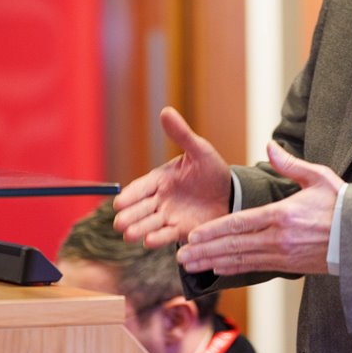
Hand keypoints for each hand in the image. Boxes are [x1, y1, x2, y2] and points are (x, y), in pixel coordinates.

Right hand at [113, 107, 231, 247]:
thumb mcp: (199, 150)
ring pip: (149, 224)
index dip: (129, 196)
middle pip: (140, 209)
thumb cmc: (212, 170)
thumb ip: (181, 134)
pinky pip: (167, 235)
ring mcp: (169, 216)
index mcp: (160, 179)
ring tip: (129, 235)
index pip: (140, 188)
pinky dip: (157, 239)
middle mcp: (160, 199)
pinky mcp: (181, 230)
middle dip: (129, 216)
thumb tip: (165, 111)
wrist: (232, 193)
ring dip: (139, 230)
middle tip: (119, 223)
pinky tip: (149, 241)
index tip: (119, 202)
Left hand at [176, 141, 342, 275]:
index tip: (193, 235)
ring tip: (190, 265)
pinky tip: (217, 269)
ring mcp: (284, 254)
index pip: (240, 223)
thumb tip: (270, 147)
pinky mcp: (289, 266)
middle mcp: (280, 237)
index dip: (214, 231)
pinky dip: (234, 269)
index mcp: (284, 214)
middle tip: (181, 256)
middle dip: (205, 251)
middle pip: (234, 245)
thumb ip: (290, 165)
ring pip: (241, 260)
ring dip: (213, 262)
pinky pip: (255, 268)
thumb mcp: (318, 177)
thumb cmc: (342, 204)